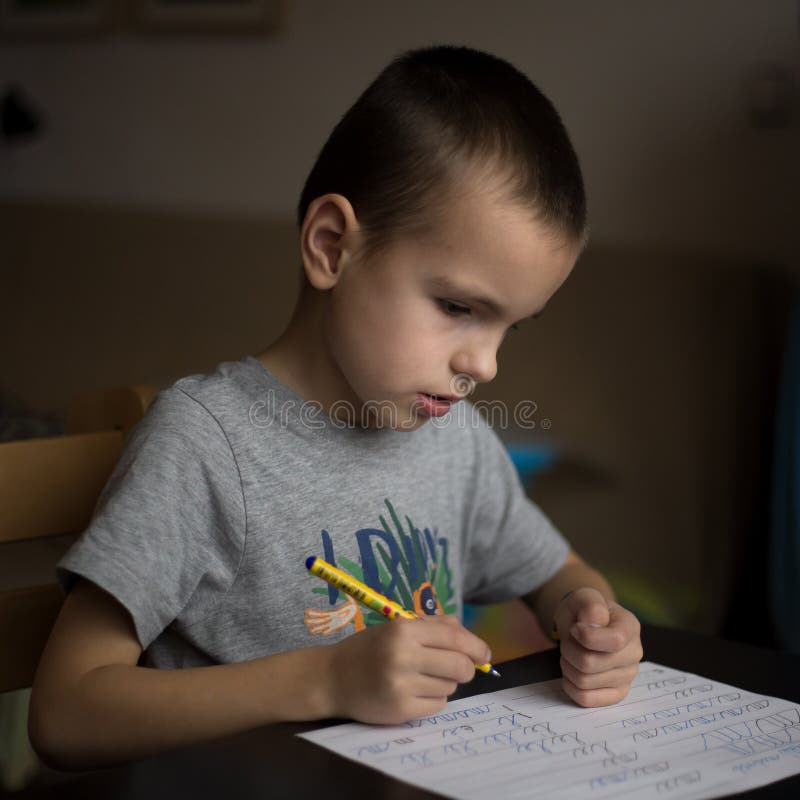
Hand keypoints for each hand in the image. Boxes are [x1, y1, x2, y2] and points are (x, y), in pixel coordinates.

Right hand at [327, 615, 491, 724]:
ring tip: (421, 678)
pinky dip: (432, 700)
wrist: (332, 678)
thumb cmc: (370, 649)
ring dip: (444, 683)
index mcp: (404, 629)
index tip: (484, 654)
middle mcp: (403, 655)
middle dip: (466, 669)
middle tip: (458, 669)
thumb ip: (435, 626)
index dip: (476, 647)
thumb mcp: (398, 628)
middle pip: (460, 666)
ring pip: (450, 687)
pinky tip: (413, 692)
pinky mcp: (400, 710)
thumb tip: (472, 640)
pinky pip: (437, 706)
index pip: (456, 638)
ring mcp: (401, 685)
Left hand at [554, 587, 641, 706]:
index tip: (575, 628)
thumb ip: (591, 606)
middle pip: (590, 663)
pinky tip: (572, 673)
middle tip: (569, 641)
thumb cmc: (584, 612)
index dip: (587, 636)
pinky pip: (587, 699)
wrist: (582, 625)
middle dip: (569, 650)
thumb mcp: (584, 597)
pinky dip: (571, 687)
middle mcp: (634, 653)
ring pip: (584, 681)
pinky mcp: (617, 693)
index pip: (614, 640)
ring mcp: (628, 676)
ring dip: (568, 666)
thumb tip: (595, 623)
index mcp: (630, 626)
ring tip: (571, 654)